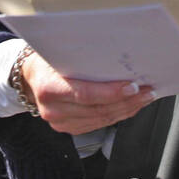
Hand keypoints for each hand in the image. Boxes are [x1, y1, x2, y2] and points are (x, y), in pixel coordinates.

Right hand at [20, 53, 155, 135]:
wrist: (30, 76)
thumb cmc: (47, 58)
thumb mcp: (59, 50)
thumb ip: (83, 55)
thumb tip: (117, 55)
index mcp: (48, 88)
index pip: (85, 94)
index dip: (111, 92)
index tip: (133, 86)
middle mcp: (53, 110)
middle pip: (98, 109)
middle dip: (127, 100)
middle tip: (148, 90)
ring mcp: (61, 122)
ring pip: (102, 119)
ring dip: (127, 108)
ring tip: (145, 97)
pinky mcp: (69, 128)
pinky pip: (99, 124)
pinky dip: (118, 114)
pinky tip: (131, 105)